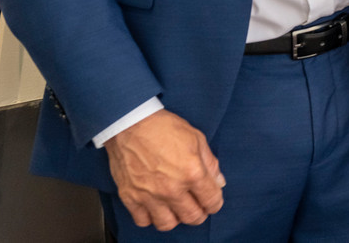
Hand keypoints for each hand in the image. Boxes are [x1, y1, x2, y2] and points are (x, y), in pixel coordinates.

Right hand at [103, 110, 224, 231]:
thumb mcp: (196, 138)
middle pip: (192, 217)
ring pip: (167, 224)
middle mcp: (172, 189)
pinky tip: (156, 208)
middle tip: (198, 208)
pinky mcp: (130, 197)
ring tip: (177, 209)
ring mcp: (149, 196)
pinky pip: (143, 220)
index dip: (215, 204)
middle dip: (199, 214)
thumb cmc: (163, 127)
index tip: (213, 203)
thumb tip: (219, 181)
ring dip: (176, 219)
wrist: (129, 124)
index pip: (211, 200)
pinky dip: (151, 218)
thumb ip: (210, 163)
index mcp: (192, 173)